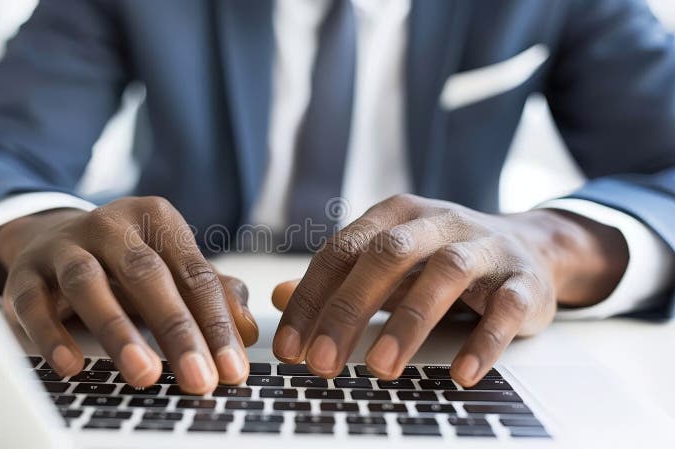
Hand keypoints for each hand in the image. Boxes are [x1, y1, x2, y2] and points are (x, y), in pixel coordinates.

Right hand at [0, 197, 257, 393]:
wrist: (51, 240)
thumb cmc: (125, 265)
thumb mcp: (172, 270)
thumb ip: (213, 295)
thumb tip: (247, 331)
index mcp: (156, 219)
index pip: (194, 274)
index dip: (216, 324)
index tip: (232, 369)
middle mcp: (110, 224)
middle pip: (146, 275)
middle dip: (176, 330)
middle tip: (198, 378)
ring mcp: (63, 246)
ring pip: (88, 283)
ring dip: (118, 331)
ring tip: (144, 374)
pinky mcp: (24, 273)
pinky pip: (33, 302)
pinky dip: (51, 334)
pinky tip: (72, 365)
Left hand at [272, 194, 626, 385]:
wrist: (530, 249)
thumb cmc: (441, 261)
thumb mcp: (387, 264)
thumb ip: (337, 280)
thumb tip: (280, 299)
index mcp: (396, 215)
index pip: (341, 252)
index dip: (311, 300)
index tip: (289, 349)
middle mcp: (438, 222)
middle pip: (387, 256)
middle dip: (348, 310)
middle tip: (322, 364)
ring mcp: (484, 247)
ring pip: (444, 275)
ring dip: (409, 323)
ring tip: (381, 368)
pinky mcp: (523, 278)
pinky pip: (505, 307)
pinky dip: (484, 341)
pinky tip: (461, 373)